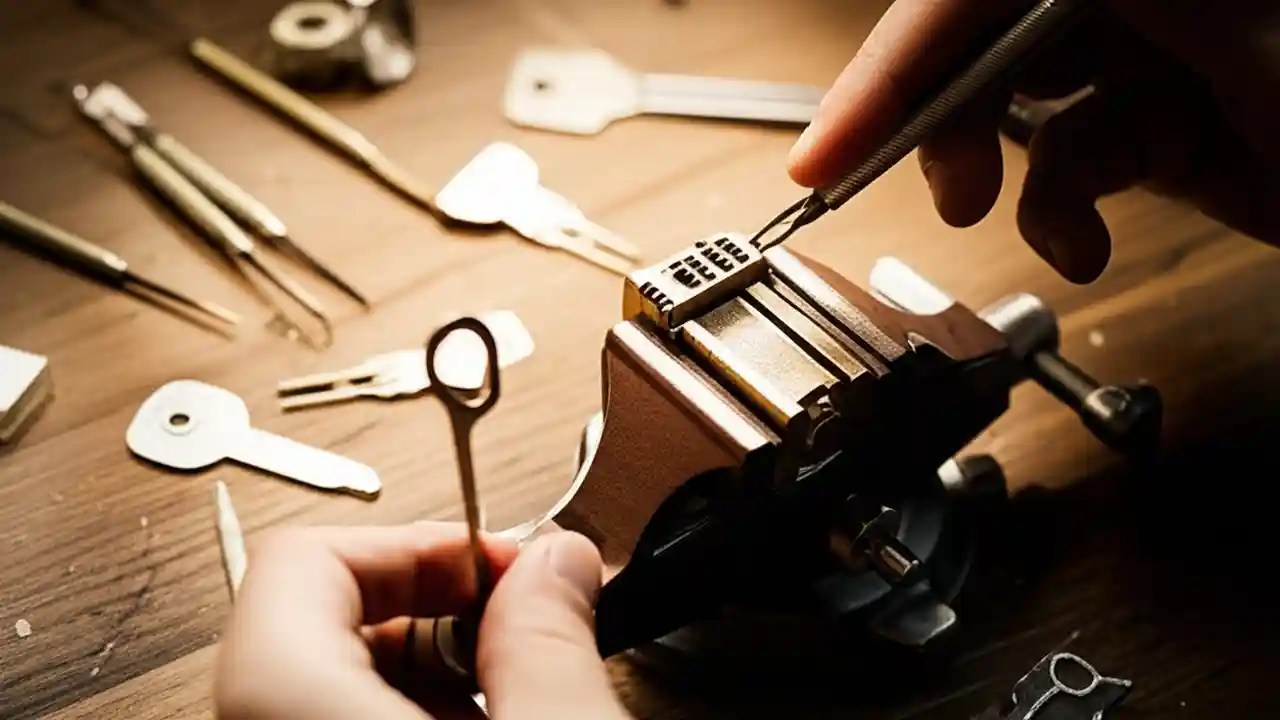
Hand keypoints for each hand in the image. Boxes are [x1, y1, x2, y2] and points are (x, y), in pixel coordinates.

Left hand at [213, 522, 631, 719]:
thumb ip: (550, 636)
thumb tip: (556, 563)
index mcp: (286, 703)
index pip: (306, 559)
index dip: (418, 544)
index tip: (499, 564)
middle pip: (323, 619)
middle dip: (442, 608)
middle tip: (525, 622)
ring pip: (339, 681)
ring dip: (441, 670)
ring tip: (522, 690)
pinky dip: (422, 717)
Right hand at [788, 0, 1279, 282]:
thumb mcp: (1247, 40)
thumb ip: (1098, 13)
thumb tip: (972, 7)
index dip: (889, 69)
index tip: (822, 155)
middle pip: (985, 34)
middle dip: (950, 118)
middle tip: (926, 189)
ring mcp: (1156, 48)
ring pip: (1027, 102)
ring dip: (1022, 179)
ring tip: (1045, 232)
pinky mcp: (1168, 117)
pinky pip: (1076, 152)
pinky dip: (1065, 204)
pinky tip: (1085, 237)